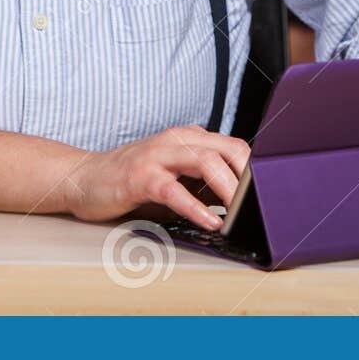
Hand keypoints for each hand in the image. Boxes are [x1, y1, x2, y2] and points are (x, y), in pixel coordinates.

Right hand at [63, 126, 251, 229]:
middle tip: (264, 202)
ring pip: (205, 162)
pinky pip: (174, 189)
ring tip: (242, 211)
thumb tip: (243, 204)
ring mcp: (157, 155)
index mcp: (189, 138)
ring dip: (229, 188)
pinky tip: (210, 221)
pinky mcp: (140, 176)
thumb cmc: (134, 180)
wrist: (85, 178)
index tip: (274, 192)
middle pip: (227, 149)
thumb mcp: (175, 175)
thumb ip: (204, 182)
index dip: (257, 168)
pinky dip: (196, 206)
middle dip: (250, 176)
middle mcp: (176, 140)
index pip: (234, 146)